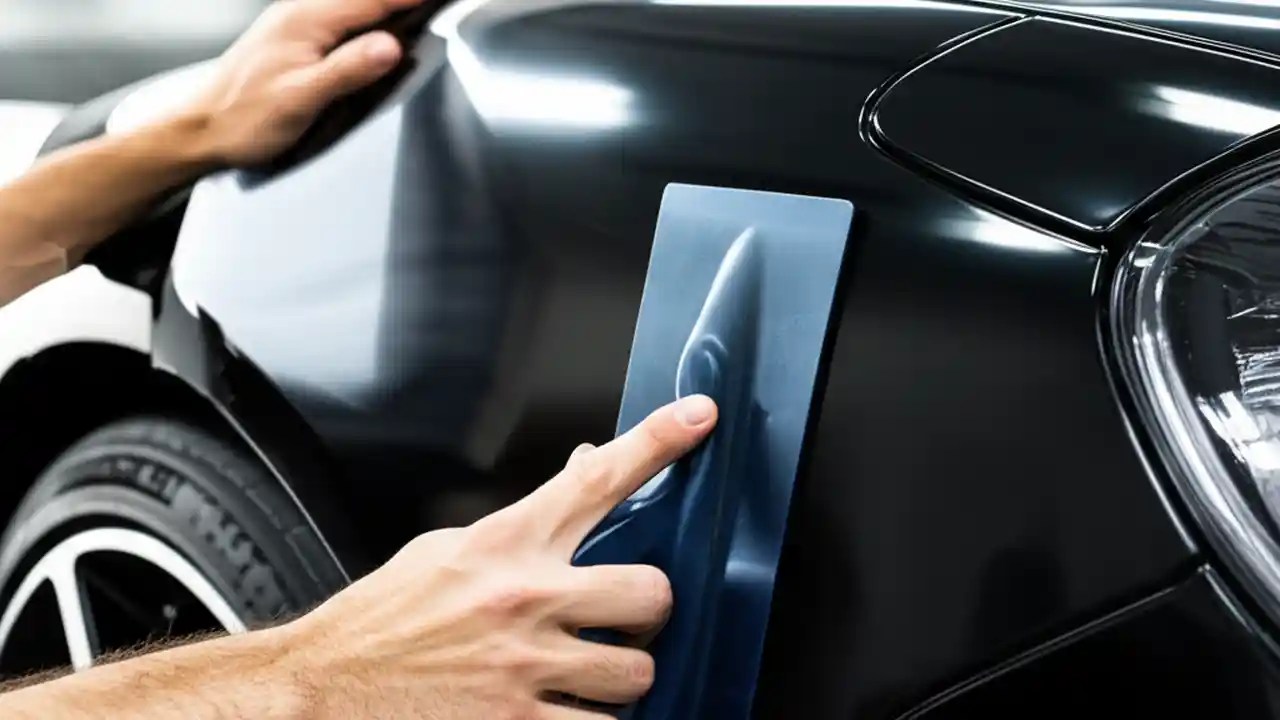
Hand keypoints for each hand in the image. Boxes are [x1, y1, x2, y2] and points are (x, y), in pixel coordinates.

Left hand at [185, 0, 426, 166]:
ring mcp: (296, 20)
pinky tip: (377, 19)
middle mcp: (301, 11)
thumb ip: (348, 70)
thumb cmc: (245, 119)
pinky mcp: (294, 34)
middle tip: (434, 3)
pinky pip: (341, 12)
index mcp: (308, 21)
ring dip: (383, 3)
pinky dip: (367, 11)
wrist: (201, 129)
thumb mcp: (301, 99)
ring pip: (353, 2)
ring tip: (415, 5)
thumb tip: (392, 46)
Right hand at [285, 395, 718, 718]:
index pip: (597, 478)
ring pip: (636, 672)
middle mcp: (522, 600)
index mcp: (504, 544)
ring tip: (585, 675)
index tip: (698, 416)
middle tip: (623, 619)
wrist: (323, 689)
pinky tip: (563, 711)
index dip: (658, 440)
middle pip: (651, 591)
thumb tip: (586, 470)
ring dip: (620, 678)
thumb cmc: (383, 621)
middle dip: (646, 611)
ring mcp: (524, 667)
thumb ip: (523, 520)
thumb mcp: (447, 550)